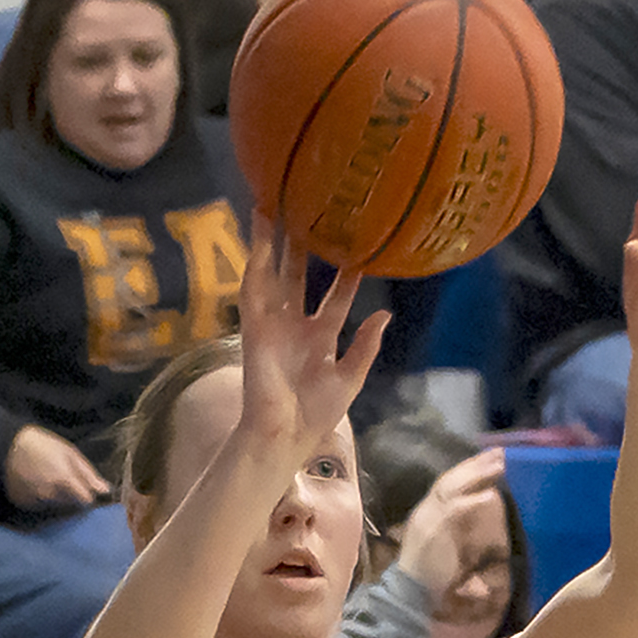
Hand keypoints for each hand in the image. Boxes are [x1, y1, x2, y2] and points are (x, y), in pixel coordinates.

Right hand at [4, 425, 112, 509]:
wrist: (5, 446)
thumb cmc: (42, 445)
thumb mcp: (69, 452)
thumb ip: (88, 474)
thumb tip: (105, 491)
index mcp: (64, 479)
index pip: (86, 500)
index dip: (88, 496)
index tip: (86, 490)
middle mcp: (50, 494)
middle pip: (73, 505)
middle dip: (74, 497)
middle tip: (65, 481)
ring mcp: (36, 501)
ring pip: (58, 508)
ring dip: (59, 500)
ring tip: (50, 481)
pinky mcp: (24, 504)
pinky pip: (41, 507)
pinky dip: (44, 501)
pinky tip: (39, 486)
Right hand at [238, 210, 388, 459]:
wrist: (285, 433)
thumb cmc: (316, 413)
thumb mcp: (350, 377)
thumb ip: (365, 345)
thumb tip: (384, 314)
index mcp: (319, 336)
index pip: (336, 294)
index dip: (346, 271)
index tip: (359, 242)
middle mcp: (294, 324)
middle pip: (298, 276)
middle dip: (303, 245)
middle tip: (312, 209)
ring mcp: (273, 322)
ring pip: (273, 273)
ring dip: (272, 242)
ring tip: (274, 205)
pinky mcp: (254, 324)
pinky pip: (254, 286)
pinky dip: (257, 259)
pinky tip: (261, 233)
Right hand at [395, 449, 505, 599]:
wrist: (408, 591)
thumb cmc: (428, 571)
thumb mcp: (441, 541)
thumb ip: (455, 525)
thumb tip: (478, 508)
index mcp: (426, 511)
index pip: (446, 483)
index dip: (467, 469)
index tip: (488, 457)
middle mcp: (425, 509)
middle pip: (450, 479)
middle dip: (475, 465)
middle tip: (498, 453)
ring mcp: (428, 518)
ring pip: (452, 488)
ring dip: (477, 476)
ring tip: (498, 466)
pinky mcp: (434, 531)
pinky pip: (455, 511)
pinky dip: (472, 501)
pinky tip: (489, 496)